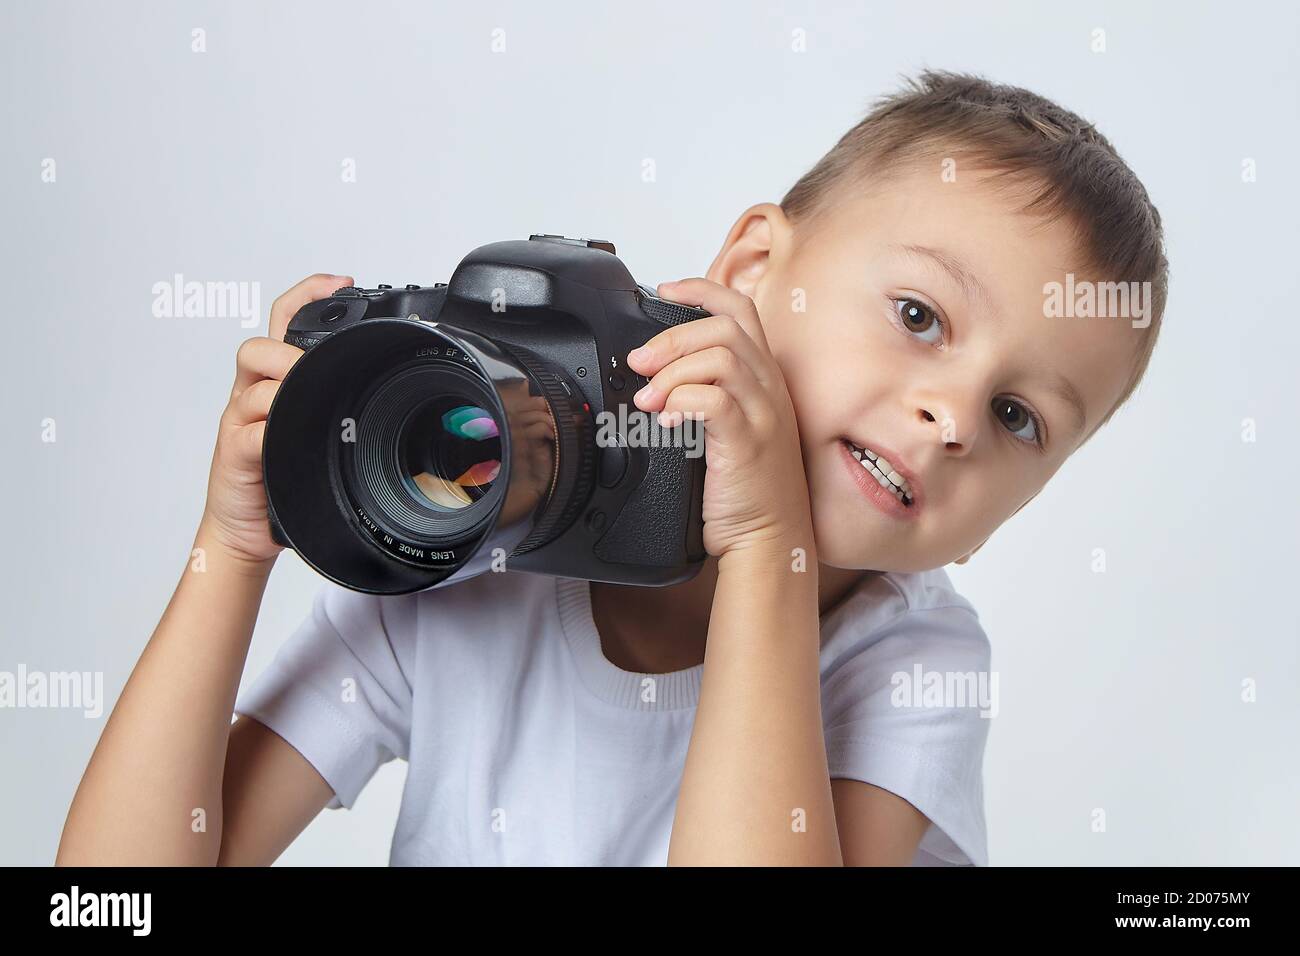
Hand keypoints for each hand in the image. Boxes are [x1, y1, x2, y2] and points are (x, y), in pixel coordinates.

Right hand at [200, 273, 352, 564]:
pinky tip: (289, 440)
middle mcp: (251, 396)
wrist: (244, 529)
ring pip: (254, 380)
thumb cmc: (282, 480)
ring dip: (285, 384)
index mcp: (274, 384)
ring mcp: (240, 422)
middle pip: (260, 347)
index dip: (308, 295)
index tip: (340, 282)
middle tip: (318, 371)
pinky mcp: (236, 452)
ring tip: (306, 402)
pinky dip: (274, 430)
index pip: (284, 322)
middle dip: (290, 353)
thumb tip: (390, 394)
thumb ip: (334, 407)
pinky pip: (254, 430)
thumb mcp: (313, 435)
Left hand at [627, 278, 813, 558]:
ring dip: (671, 373)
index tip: (663, 290)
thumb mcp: (729, 428)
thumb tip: (655, 372)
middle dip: (671, 337)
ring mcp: (764, 414)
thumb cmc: (746, 488)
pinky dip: (682, 402)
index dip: (700, 290)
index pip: (739, 310)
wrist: (770, 537)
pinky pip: (714, 400)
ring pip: (719, 357)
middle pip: (724, 327)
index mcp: (764, 378)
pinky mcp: (749, 442)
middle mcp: (769, 388)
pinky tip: (666, 421)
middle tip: (639, 363)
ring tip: (648, 400)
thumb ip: (705, 393)